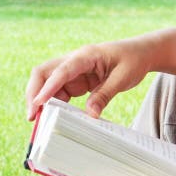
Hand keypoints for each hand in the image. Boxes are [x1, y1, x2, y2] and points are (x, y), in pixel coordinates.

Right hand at [25, 37, 152, 120]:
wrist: (143, 53)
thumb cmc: (134, 60)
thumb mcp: (123, 77)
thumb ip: (105, 95)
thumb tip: (90, 115)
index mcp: (86, 55)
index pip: (61, 71)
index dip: (47, 88)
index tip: (37, 105)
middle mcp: (75, 61)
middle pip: (44, 74)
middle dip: (34, 93)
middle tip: (32, 117)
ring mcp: (74, 71)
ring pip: (49, 84)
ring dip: (43, 102)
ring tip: (41, 123)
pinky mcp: (78, 81)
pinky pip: (60, 92)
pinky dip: (55, 104)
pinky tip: (56, 117)